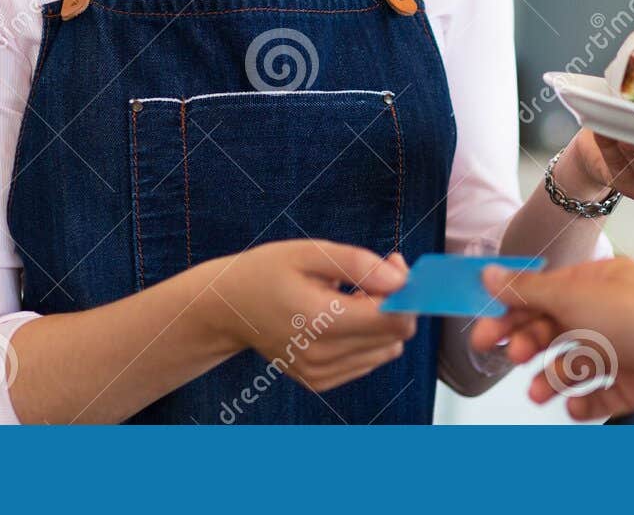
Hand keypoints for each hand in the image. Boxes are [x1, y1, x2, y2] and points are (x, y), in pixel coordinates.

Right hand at [214, 240, 416, 392]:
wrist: (227, 307)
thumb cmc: (267, 272)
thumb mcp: (310, 252)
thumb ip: (359, 263)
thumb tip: (401, 277)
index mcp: (319, 319)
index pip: (394, 320)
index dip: (405, 292)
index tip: (392, 267)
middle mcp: (321, 355)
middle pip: (395, 336)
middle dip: (395, 302)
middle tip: (371, 274)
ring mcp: (319, 373)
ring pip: (386, 351)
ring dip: (381, 321)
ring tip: (351, 296)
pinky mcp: (319, 381)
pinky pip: (367, 361)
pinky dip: (365, 338)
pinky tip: (340, 317)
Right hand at [469, 256, 633, 420]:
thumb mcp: (573, 294)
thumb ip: (528, 289)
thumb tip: (491, 274)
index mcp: (600, 282)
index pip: (547, 293)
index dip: (514, 310)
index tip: (487, 329)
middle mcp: (611, 313)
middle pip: (557, 329)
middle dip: (529, 344)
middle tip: (507, 356)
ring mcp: (624, 349)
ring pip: (574, 365)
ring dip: (551, 379)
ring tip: (540, 392)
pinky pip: (599, 395)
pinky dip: (583, 402)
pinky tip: (575, 405)